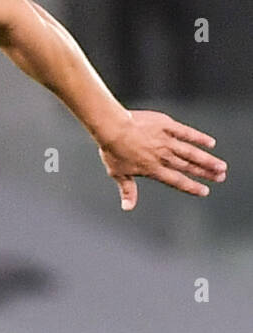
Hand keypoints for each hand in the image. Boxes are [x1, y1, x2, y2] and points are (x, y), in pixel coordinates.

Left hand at [96, 110, 227, 209]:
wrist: (112, 127)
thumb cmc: (113, 149)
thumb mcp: (118, 173)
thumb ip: (127, 190)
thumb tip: (127, 207)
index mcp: (153, 169)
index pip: (177, 181)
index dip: (191, 187)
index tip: (204, 191)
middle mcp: (163, 156)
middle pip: (188, 167)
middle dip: (205, 173)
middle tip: (220, 177)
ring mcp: (166, 141)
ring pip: (191, 152)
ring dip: (207, 160)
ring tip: (220, 166)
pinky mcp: (166, 125)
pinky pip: (186, 132)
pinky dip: (198, 138)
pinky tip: (210, 142)